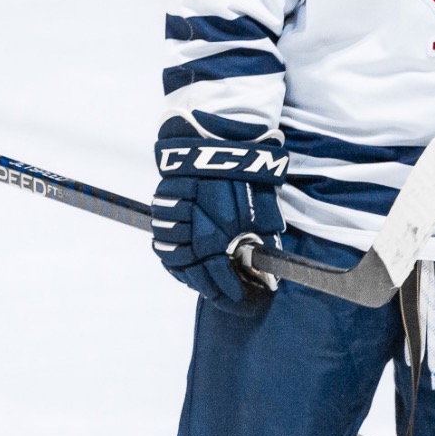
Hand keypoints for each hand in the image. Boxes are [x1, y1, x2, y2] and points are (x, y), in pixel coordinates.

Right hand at [150, 112, 287, 315]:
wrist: (217, 136)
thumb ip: (265, 236)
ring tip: (208, 286)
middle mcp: (192, 227)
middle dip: (211, 289)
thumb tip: (273, 265)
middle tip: (227, 298)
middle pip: (194, 272)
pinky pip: (162, 243)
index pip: (218, 273)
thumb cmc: (246, 171)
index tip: (241, 298)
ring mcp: (173, 217)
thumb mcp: (264, 204)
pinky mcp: (162, 207)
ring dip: (190, 276)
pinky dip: (173, 259)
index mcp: (218, 228)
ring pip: (174, 258)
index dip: (228, 290)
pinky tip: (187, 267)